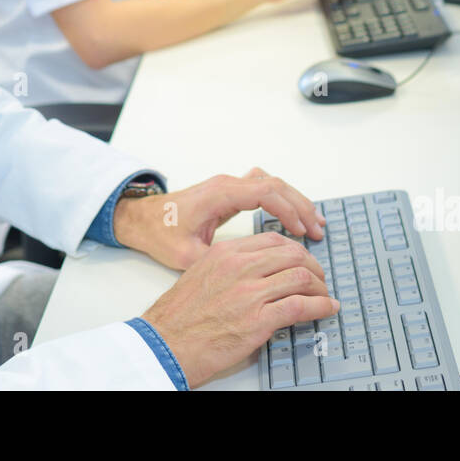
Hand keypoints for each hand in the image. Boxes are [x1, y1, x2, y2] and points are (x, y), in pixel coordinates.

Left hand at [114, 167, 325, 270]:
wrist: (142, 219)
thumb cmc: (161, 234)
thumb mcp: (187, 254)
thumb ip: (218, 260)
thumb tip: (246, 277)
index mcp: (220, 194)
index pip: (265, 193)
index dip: (289, 211)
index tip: (303, 232)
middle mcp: (227, 184)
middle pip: (275, 184)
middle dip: (300, 206)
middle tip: (317, 230)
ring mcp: (228, 185)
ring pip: (272, 183)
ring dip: (294, 201)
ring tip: (314, 223)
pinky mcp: (228, 192)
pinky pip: (263, 188)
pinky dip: (282, 199)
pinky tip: (292, 216)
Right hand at [140, 232, 338, 387]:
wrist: (164, 343)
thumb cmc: (178, 316)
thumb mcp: (201, 274)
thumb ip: (230, 268)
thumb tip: (259, 273)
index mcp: (226, 253)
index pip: (274, 241)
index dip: (296, 250)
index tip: (303, 261)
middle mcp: (240, 266)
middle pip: (293, 254)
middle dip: (313, 266)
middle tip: (319, 279)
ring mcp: (250, 292)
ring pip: (301, 276)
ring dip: (320, 288)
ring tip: (324, 296)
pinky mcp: (258, 320)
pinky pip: (301, 306)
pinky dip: (321, 307)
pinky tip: (327, 309)